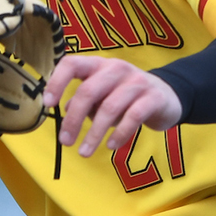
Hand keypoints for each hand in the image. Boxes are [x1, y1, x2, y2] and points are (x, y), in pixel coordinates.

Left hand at [44, 56, 181, 157]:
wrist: (168, 97)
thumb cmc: (127, 97)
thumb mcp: (104, 95)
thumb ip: (85, 101)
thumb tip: (65, 110)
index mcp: (99, 65)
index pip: (72, 64)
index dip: (57, 82)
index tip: (48, 104)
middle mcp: (116, 69)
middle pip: (88, 91)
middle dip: (74, 120)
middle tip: (66, 142)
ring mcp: (137, 81)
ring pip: (109, 107)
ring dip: (94, 133)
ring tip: (84, 152)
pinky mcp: (154, 97)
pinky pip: (133, 117)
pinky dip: (119, 134)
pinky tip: (111, 146)